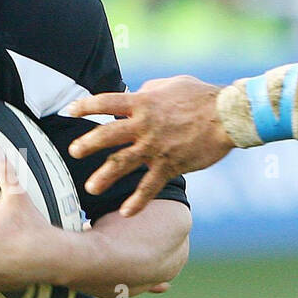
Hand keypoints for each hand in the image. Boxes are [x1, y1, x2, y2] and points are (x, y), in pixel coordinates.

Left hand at [66, 75, 235, 216]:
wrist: (228, 115)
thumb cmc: (201, 96)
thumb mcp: (171, 84)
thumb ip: (148, 91)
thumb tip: (134, 93)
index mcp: (143, 103)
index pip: (106, 102)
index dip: (86, 105)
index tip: (69, 110)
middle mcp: (144, 126)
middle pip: (108, 135)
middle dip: (88, 144)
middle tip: (73, 152)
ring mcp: (156, 147)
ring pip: (123, 163)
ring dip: (105, 177)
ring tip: (90, 188)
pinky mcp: (170, 165)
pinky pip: (150, 186)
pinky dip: (137, 201)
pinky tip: (125, 212)